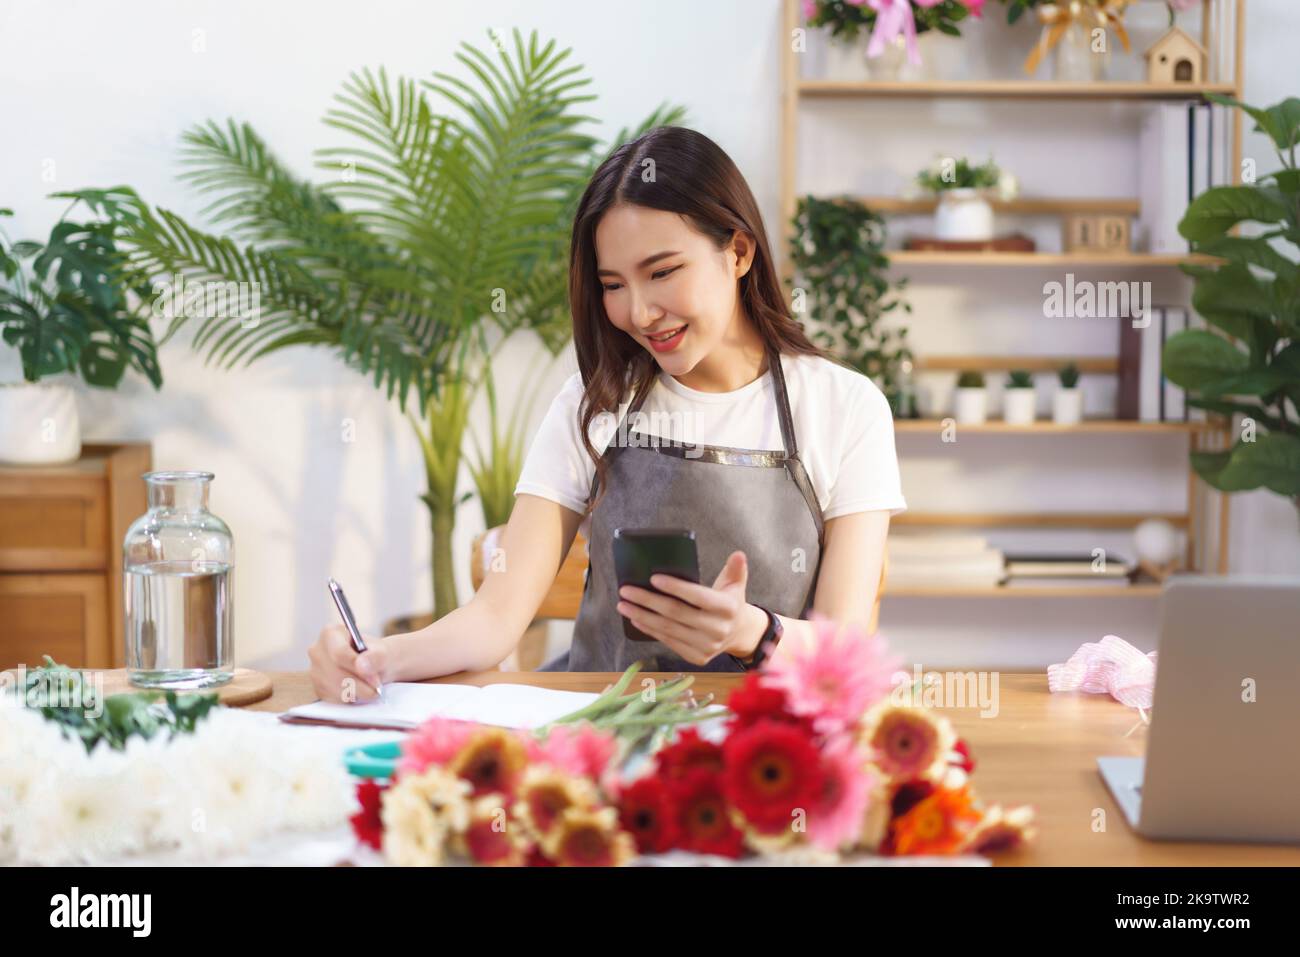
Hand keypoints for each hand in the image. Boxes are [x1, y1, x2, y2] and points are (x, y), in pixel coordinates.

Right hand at [307, 624, 392, 702]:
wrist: (374, 667)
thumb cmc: (376, 656)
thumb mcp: (382, 652)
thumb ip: (375, 656)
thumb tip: (361, 665)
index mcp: (331, 633)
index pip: (339, 653)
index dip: (357, 668)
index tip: (374, 678)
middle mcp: (317, 651)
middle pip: (335, 673)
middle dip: (360, 684)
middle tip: (377, 687)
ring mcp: (314, 671)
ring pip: (334, 689)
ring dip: (357, 693)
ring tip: (371, 688)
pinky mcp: (317, 689)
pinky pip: (333, 699)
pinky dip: (350, 699)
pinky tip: (359, 691)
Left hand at [616, 550, 768, 666]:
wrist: (738, 634)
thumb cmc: (730, 603)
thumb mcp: (736, 585)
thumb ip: (736, 569)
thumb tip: (738, 554)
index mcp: (728, 609)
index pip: (698, 596)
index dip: (675, 587)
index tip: (653, 578)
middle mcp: (718, 630)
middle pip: (676, 613)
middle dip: (648, 600)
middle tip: (626, 590)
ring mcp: (707, 647)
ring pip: (668, 629)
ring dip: (642, 616)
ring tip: (624, 604)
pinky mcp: (697, 658)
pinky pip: (668, 641)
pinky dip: (650, 630)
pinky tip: (636, 619)